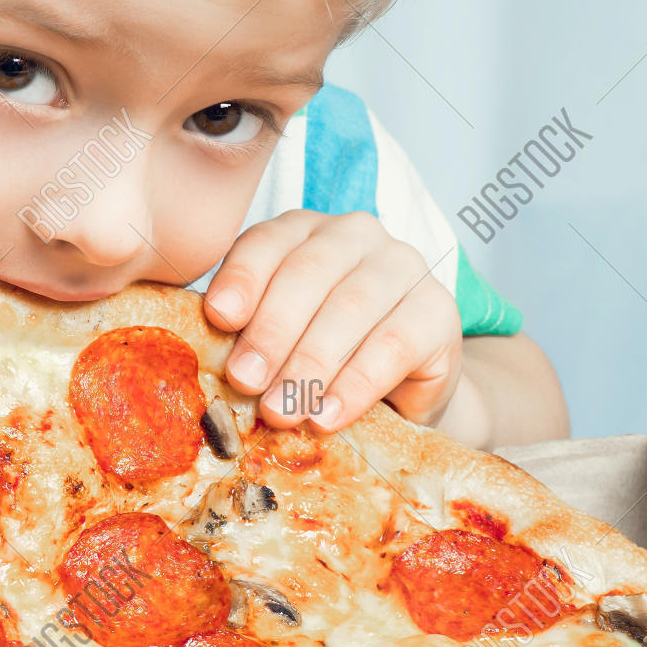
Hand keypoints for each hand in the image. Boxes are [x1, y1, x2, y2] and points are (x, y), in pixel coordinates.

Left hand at [202, 210, 461, 432]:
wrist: (399, 391)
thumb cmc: (319, 357)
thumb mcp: (275, 338)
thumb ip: (244, 334)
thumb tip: (208, 361)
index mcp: (302, 230)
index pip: (266, 242)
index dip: (241, 279)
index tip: (218, 319)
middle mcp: (354, 235)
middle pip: (307, 275)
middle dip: (270, 333)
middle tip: (245, 382)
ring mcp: (403, 267)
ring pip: (349, 309)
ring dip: (308, 365)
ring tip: (281, 411)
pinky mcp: (438, 310)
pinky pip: (393, 345)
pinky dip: (354, 386)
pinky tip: (326, 416)